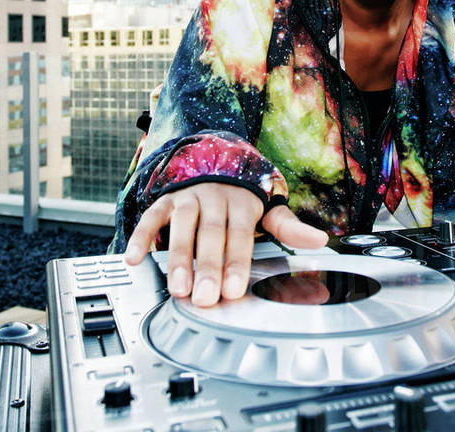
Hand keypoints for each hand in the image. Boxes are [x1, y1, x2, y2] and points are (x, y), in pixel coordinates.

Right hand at [123, 183, 328, 306]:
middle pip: (211, 235)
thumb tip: (320, 241)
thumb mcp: (267, 207)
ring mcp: (187, 197)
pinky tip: (134, 259)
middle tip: (204, 298)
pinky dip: (140, 237)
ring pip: (182, 227)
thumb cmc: (241, 194)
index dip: (237, 263)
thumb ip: (288, 227)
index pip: (240, 235)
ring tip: (177, 288)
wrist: (212, 155)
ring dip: (179, 258)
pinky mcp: (164, 200)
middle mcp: (214, 197)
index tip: (234, 290)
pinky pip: (150, 217)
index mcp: (242, 202)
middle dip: (207, 268)